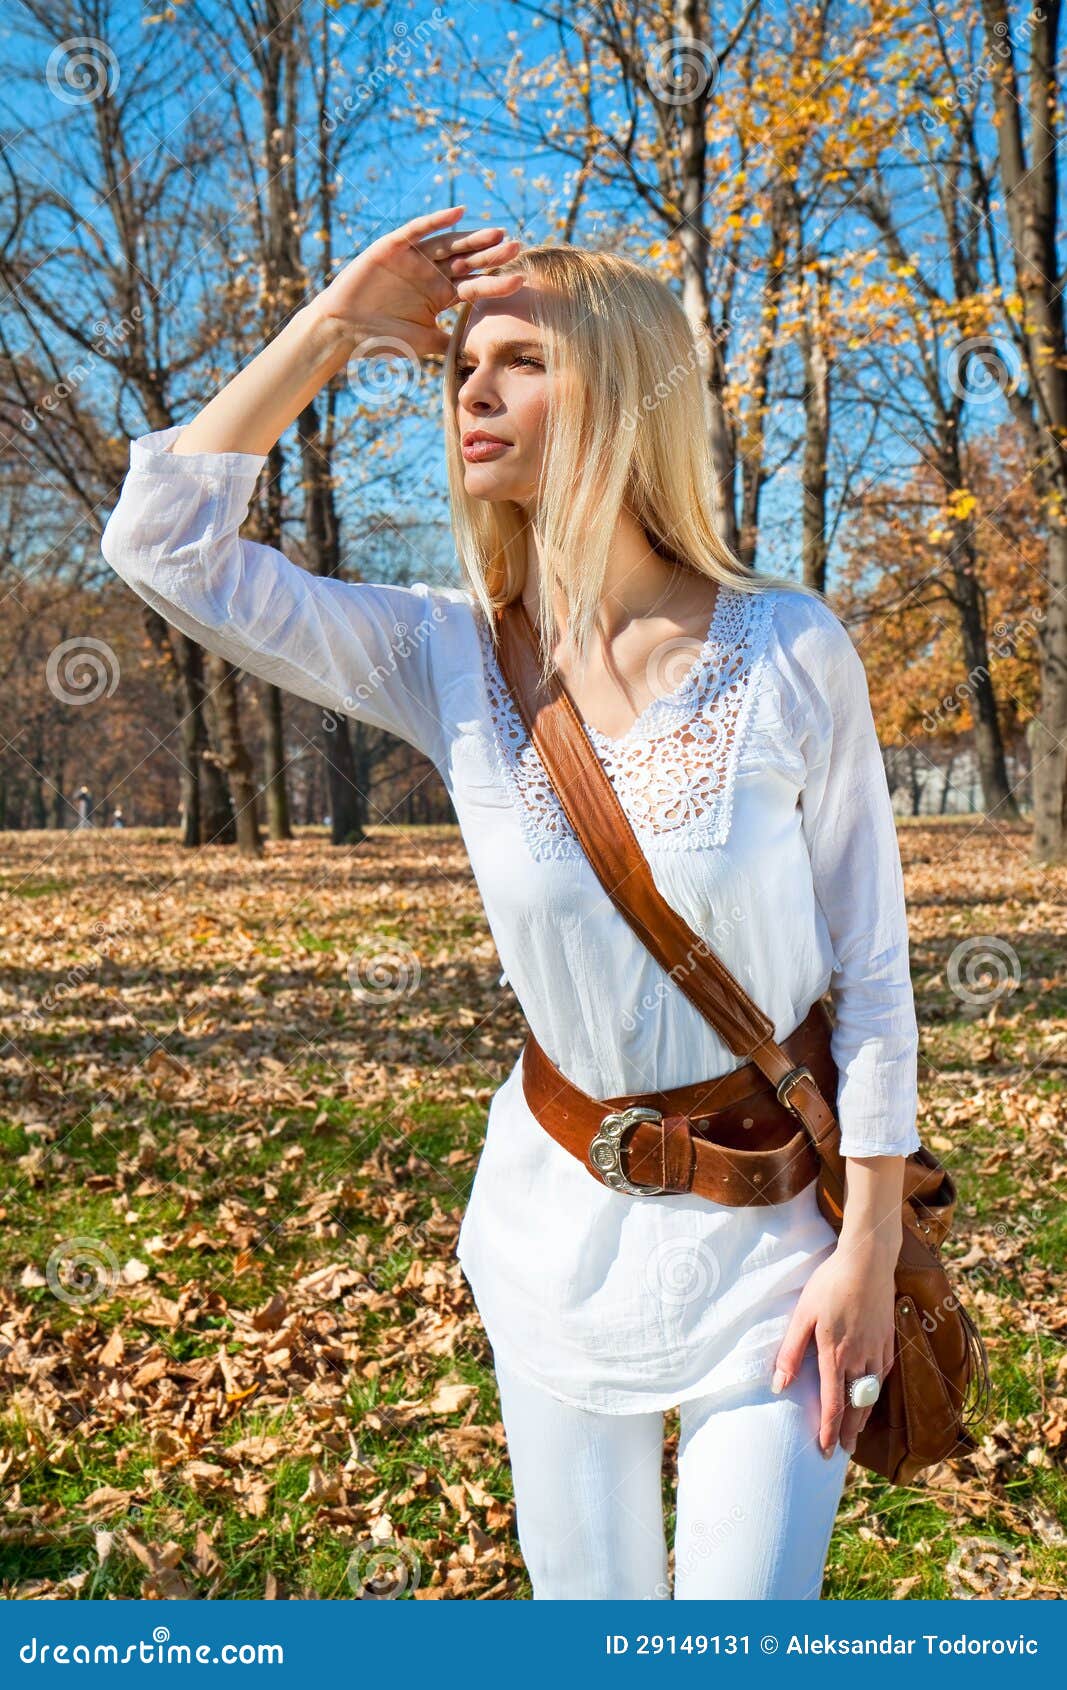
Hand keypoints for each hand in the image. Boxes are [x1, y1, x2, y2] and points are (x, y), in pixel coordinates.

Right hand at [311, 204, 524, 359]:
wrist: (342, 330)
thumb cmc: (380, 339)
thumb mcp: (422, 344)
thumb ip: (448, 344)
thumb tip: (477, 357)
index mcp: (440, 295)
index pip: (474, 287)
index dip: (495, 283)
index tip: (520, 280)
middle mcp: (430, 274)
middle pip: (467, 261)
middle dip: (491, 255)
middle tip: (517, 248)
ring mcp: (413, 259)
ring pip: (448, 244)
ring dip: (471, 238)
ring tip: (496, 234)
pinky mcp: (393, 247)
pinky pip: (418, 230)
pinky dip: (437, 221)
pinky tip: (459, 214)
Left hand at [770, 1243, 895, 1456]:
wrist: (868, 1262)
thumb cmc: (830, 1284)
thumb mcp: (803, 1315)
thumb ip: (791, 1352)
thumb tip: (778, 1385)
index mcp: (835, 1355)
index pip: (833, 1405)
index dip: (828, 1431)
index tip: (825, 1451)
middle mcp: (860, 1359)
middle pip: (855, 1406)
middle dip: (848, 1432)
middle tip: (842, 1451)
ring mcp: (877, 1351)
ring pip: (871, 1395)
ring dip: (863, 1417)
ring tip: (855, 1433)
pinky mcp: (888, 1341)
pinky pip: (883, 1376)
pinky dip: (875, 1392)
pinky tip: (870, 1396)